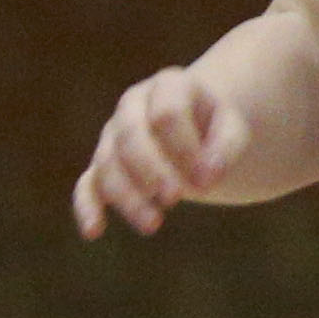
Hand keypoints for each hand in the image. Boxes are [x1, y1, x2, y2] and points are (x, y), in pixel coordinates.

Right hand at [73, 68, 252, 238]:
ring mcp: (112, 135)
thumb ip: (226, 147)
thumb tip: (207, 177)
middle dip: (150, 170)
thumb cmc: (214, 128)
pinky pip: (86, 184)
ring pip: (107, 164)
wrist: (194, 127)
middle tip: (175, 199)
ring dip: (127, 196)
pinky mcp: (101, 165)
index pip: (166, 115)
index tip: (208, 181)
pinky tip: (94, 231)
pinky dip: (87, 207)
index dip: (184, 149)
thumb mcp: (232, 129)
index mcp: (168, 86)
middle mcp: (132, 106)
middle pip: (130, 137)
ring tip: (153, 224)